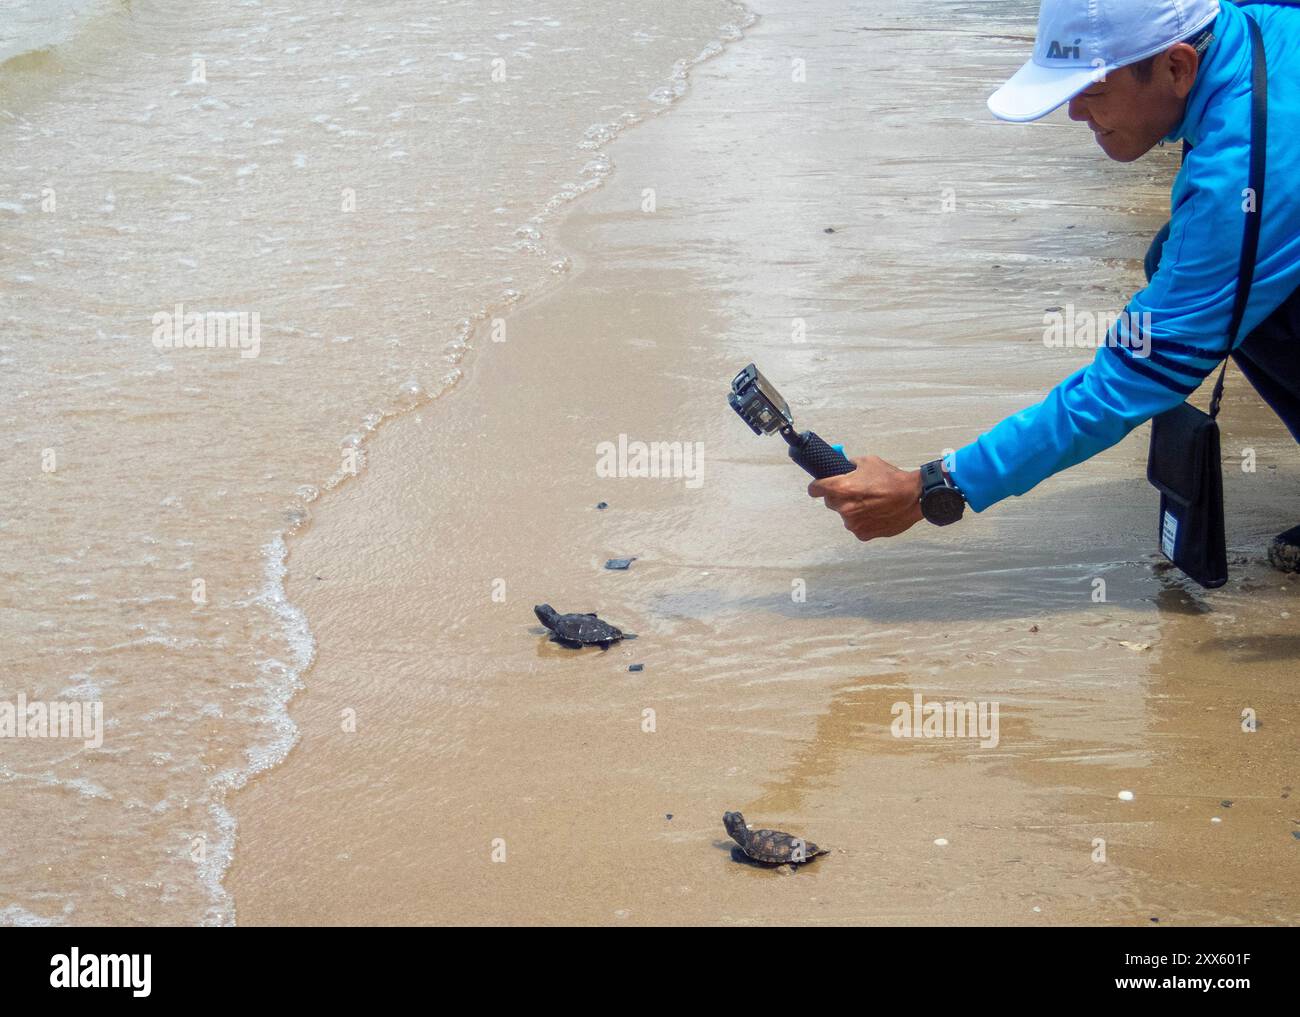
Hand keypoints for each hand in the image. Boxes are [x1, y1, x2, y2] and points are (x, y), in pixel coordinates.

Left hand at [807, 455, 923, 541]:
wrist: (913, 497)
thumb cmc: (892, 479)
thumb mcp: (868, 462)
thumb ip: (849, 465)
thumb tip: (842, 468)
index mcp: (841, 488)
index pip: (814, 489)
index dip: (817, 486)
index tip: (819, 487)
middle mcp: (844, 507)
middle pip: (830, 502)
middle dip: (838, 496)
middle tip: (854, 492)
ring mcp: (853, 523)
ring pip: (844, 515)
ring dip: (852, 510)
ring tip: (870, 502)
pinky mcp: (863, 534)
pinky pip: (856, 526)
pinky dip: (863, 521)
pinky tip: (875, 513)